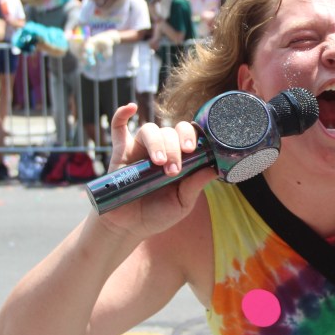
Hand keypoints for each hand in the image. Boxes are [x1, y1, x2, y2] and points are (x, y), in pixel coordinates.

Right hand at [99, 104, 215, 237]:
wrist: (129, 227)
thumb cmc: (158, 214)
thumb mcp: (182, 202)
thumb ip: (196, 185)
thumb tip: (215, 168)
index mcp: (180, 157)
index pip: (189, 136)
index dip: (191, 137)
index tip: (192, 150)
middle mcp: (162, 148)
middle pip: (170, 131)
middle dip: (174, 147)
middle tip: (173, 169)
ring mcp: (140, 148)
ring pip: (149, 130)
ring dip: (156, 142)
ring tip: (158, 163)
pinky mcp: (120, 152)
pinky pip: (118, 128)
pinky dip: (122, 115)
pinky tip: (131, 107)